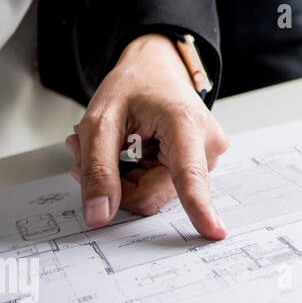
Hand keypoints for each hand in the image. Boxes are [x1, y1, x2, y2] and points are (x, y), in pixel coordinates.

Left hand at [64, 34, 229, 239]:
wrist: (158, 69)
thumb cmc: (135, 86)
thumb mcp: (100, 120)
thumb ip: (96, 168)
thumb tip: (99, 216)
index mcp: (186, 125)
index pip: (189, 175)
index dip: (198, 207)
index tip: (214, 232)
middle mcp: (207, 145)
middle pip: (152, 193)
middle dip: (116, 180)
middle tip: (87, 150)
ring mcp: (206, 157)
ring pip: (153, 193)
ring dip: (122, 176)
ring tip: (111, 143)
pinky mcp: (200, 165)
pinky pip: (159, 187)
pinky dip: (134, 174)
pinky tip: (129, 150)